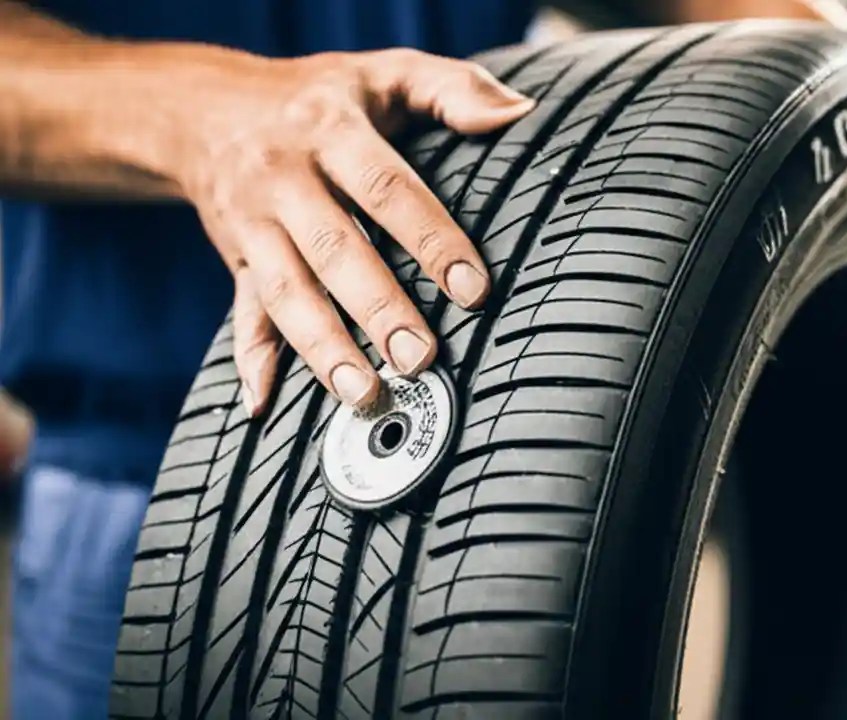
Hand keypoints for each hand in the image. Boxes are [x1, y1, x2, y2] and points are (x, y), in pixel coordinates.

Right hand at [177, 50, 534, 414]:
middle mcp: (284, 178)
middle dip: (377, 309)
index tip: (473, 288)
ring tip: (366, 395)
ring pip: (285, 293)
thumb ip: (454, 88)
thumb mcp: (386, 71)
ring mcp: (253, 223)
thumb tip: (521, 113)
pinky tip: (263, 404)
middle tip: (420, 358)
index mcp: (331, 130)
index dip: (431, 238)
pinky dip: (249, 360)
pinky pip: (241, 312)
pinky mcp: (235, 259)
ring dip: (323, 349)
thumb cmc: (323, 95)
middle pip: (334, 249)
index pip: (388, 189)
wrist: (205, 107)